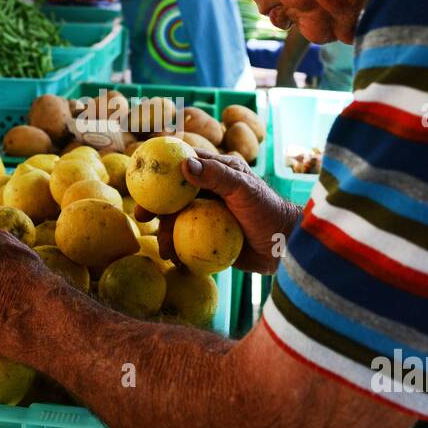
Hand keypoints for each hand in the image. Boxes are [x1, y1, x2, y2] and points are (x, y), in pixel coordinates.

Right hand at [139, 150, 300, 274]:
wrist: (286, 248)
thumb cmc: (269, 211)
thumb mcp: (244, 189)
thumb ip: (216, 176)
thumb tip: (184, 165)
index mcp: (217, 174)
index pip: (183, 167)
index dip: (160, 173)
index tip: (142, 180)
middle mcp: (210, 194)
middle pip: (174, 198)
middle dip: (155, 208)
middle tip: (141, 218)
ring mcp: (209, 218)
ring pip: (178, 224)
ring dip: (166, 236)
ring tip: (165, 252)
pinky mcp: (211, 241)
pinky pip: (188, 245)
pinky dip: (178, 253)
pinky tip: (175, 262)